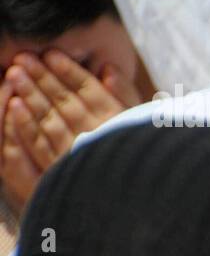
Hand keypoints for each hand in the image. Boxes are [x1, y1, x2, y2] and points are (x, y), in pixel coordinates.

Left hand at [0, 51, 138, 213]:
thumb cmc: (148, 156)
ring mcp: (76, 151)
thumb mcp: (150, 123)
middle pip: (65, 99)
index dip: (68, 70)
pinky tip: (14, 107)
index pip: (89, 89)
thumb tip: (108, 68)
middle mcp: (96, 132)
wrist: (141, 201)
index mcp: (119, 120)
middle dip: (42, 77)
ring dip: (30, 94)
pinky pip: (40, 143)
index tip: (51, 54)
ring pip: (48, 116)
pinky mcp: (62, 170)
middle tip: (22, 58)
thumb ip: (128, 95)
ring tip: (14, 74)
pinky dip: (25, 123)